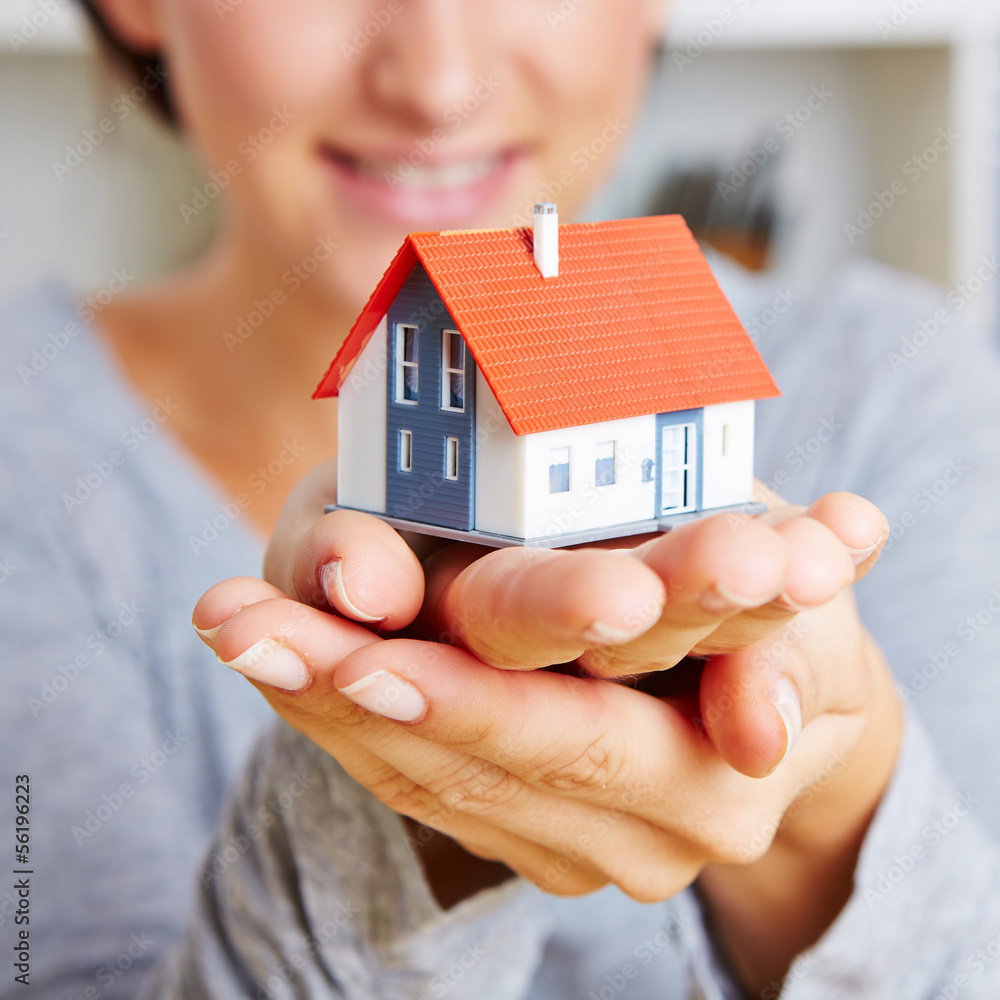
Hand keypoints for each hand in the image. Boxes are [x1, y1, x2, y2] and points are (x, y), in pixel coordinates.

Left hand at [194, 460, 899, 993]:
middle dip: (355, 689)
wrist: (776, 701)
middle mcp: (633, 824)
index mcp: (713, 763)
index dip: (477, 704)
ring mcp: (579, 842)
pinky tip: (268, 648)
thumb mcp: (811, 614)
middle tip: (248, 630)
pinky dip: (332, 709)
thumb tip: (771, 708)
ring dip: (318, 692)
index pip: (584, 734)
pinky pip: (413, 774)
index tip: (372, 663)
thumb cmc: (786, 619)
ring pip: (424, 771)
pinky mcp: (529, 827)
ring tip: (231, 623)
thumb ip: (791, 648)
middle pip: (474, 758)